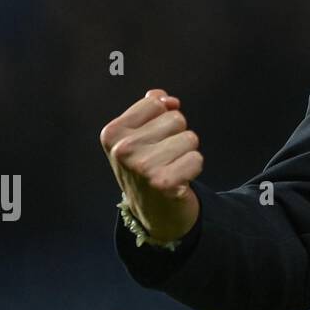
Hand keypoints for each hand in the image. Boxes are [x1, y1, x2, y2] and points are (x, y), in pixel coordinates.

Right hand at [99, 88, 201, 241]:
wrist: (152, 210)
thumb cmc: (147, 165)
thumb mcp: (139, 134)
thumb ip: (152, 109)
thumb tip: (168, 99)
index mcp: (113, 133)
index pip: (156, 102)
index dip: (163, 118)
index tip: (153, 138)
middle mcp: (123, 149)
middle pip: (176, 118)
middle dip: (177, 135)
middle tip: (164, 156)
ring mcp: (141, 167)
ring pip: (190, 137)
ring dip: (187, 152)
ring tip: (171, 167)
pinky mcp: (163, 182)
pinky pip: (197, 158)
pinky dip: (193, 168)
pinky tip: (178, 180)